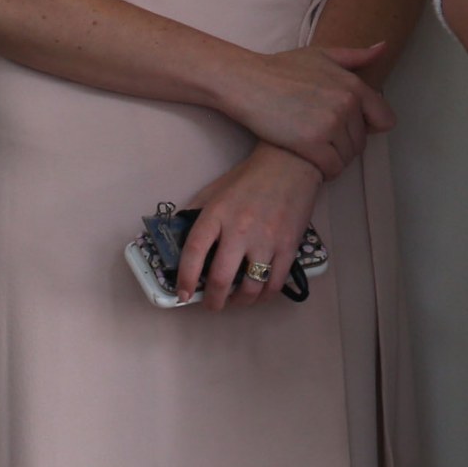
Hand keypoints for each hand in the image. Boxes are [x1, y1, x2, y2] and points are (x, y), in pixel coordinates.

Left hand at [177, 144, 322, 311]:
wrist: (291, 162)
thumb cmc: (249, 178)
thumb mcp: (214, 190)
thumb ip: (195, 215)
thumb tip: (177, 243)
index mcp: (217, 214)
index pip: (193, 254)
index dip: (184, 279)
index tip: (182, 294)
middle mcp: (240, 230)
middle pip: (221, 279)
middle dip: (212, 300)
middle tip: (212, 304)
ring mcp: (267, 239)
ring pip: (250, 287)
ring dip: (239, 301)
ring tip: (236, 299)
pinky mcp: (289, 245)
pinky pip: (276, 282)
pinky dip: (264, 295)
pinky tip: (259, 292)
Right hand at [224, 43, 395, 178]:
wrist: (248, 82)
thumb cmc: (282, 68)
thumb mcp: (322, 54)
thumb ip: (356, 56)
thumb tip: (383, 47)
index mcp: (354, 85)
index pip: (384, 118)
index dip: (370, 127)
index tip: (352, 129)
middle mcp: (347, 105)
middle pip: (362, 141)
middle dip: (347, 145)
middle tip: (327, 142)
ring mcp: (330, 125)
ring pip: (348, 157)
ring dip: (336, 159)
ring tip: (319, 152)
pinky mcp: (311, 144)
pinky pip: (332, 168)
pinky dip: (327, 171)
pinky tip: (314, 165)